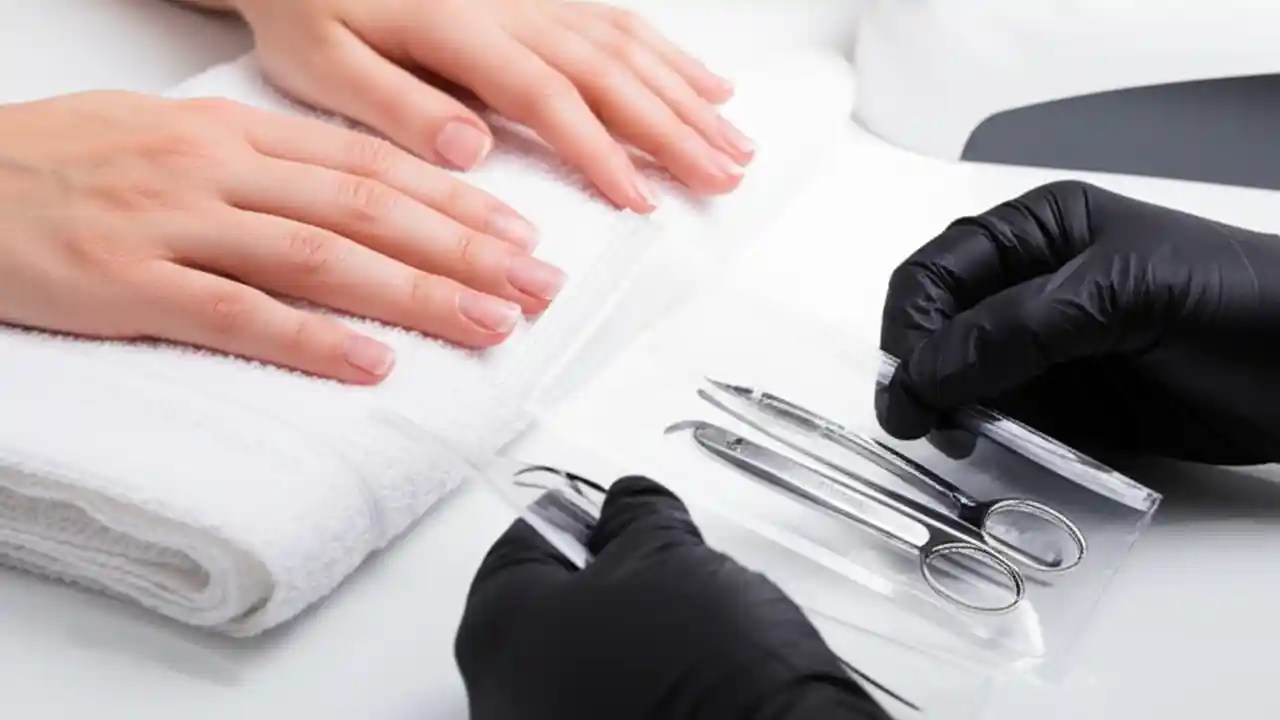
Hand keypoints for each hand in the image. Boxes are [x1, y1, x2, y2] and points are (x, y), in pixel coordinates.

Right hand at [0, 92, 562, 382]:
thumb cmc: (59, 161)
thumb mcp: (170, 135)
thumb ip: (260, 162)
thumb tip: (346, 192)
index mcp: (233, 132)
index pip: (370, 164)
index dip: (455, 200)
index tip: (520, 232)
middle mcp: (219, 169)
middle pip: (369, 209)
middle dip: (465, 249)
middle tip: (540, 286)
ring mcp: (174, 223)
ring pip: (322, 258)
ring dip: (417, 293)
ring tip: (491, 323)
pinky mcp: (127, 284)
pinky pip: (236, 314)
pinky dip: (312, 340)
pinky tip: (373, 364)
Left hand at [218, 0, 751, 211]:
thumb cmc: (307, 6)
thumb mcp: (323, 63)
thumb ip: (397, 104)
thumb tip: (469, 148)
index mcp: (459, 29)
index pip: (548, 96)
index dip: (600, 151)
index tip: (640, 200)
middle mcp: (509, 8)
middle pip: (610, 71)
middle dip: (674, 130)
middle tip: (722, 177)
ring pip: (627, 46)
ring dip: (686, 97)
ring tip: (733, 142)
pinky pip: (617, 21)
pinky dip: (668, 55)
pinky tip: (703, 83)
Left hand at [456, 477, 887, 719]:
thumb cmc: (702, 667)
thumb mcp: (671, 556)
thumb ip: (638, 519)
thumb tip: (627, 507)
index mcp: (497, 632)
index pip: (520, 550)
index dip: (576, 523)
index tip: (612, 516)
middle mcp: (501, 699)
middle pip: (544, 619)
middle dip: (602, 589)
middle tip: (662, 571)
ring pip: (576, 673)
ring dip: (622, 647)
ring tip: (690, 637)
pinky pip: (608, 712)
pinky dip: (638, 696)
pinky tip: (693, 688)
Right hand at [878, 180, 1279, 464]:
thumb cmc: (1243, 301)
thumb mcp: (1124, 293)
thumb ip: (1020, 328)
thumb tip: (928, 371)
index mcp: (1037, 232)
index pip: (935, 274)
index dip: (911, 328)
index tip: (911, 386)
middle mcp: (1030, 288)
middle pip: (936, 331)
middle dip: (922, 374)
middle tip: (924, 423)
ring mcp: (1048, 351)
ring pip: (962, 384)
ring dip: (954, 414)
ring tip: (968, 440)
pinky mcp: (1070, 407)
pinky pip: (1005, 424)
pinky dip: (993, 443)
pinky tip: (1002, 452)